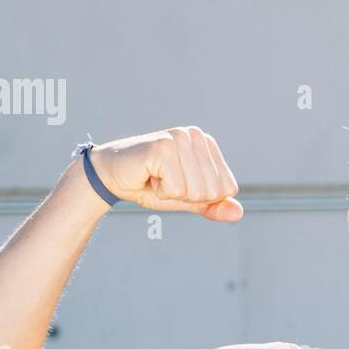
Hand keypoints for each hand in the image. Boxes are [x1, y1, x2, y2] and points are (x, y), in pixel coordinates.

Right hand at [87, 127, 243, 221]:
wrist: (109, 176)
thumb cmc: (149, 184)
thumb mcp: (186, 198)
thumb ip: (212, 205)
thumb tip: (238, 213)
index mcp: (206, 143)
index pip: (227, 188)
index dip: (200, 197)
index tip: (178, 183)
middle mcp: (196, 135)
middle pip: (213, 191)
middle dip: (186, 196)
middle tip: (164, 181)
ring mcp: (179, 139)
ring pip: (195, 191)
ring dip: (171, 193)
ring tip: (155, 177)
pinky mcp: (163, 147)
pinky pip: (176, 189)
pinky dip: (159, 191)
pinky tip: (147, 175)